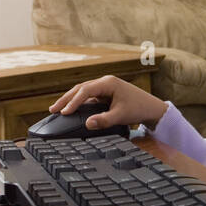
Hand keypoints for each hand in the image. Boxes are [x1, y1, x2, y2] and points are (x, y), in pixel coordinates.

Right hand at [49, 74, 169, 131]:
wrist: (151, 108)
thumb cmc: (138, 109)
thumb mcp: (121, 116)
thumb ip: (104, 120)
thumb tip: (88, 124)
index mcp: (108, 83)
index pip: (85, 90)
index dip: (73, 101)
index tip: (64, 112)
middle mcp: (105, 82)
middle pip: (80, 88)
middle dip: (66, 99)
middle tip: (53, 109)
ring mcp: (105, 87)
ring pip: (83, 91)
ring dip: (71, 99)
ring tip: (57, 109)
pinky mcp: (105, 93)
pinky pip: (88, 96)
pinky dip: (79, 102)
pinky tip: (71, 109)